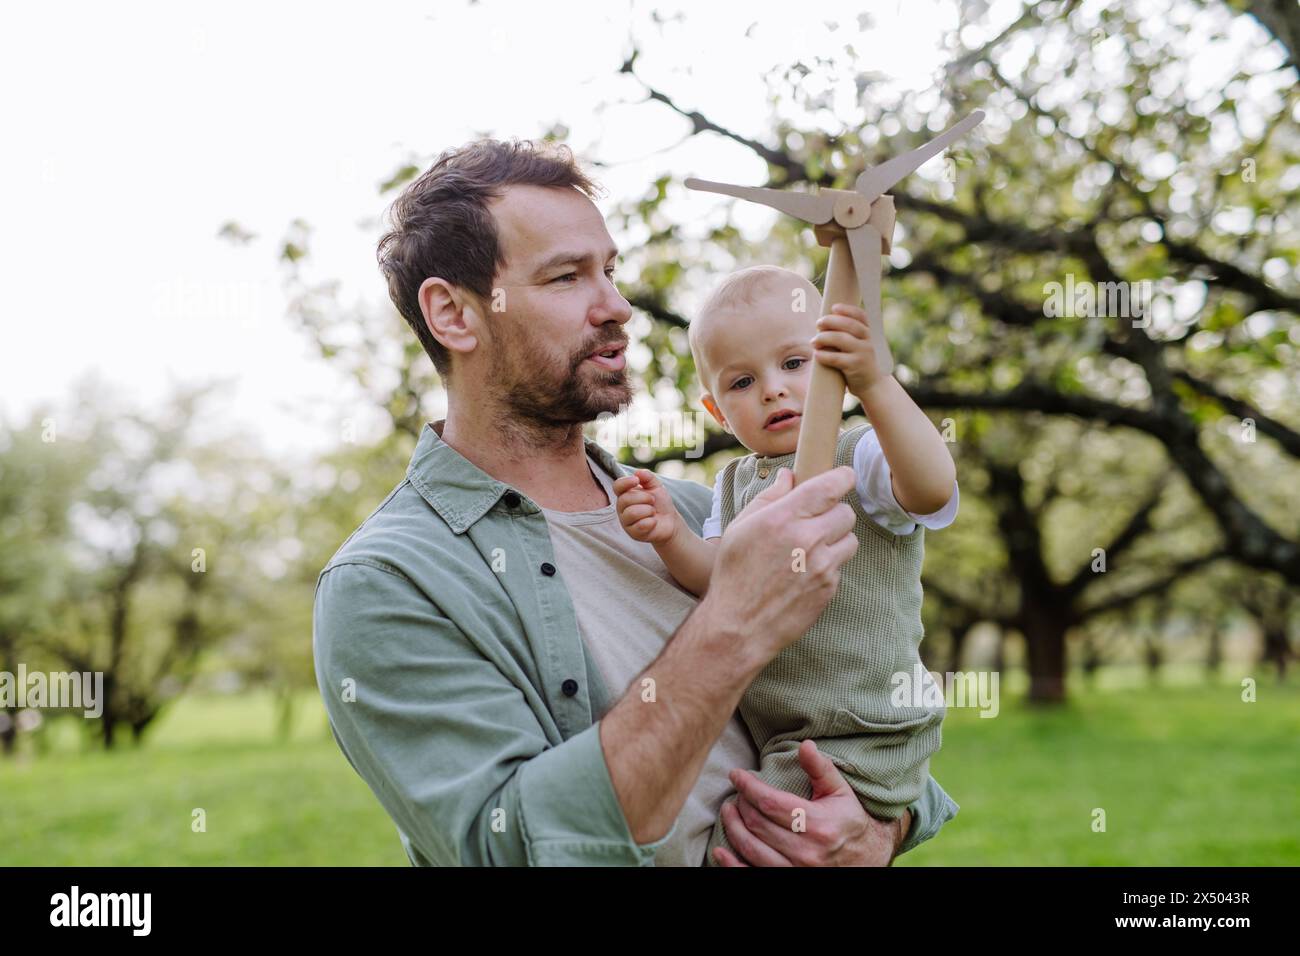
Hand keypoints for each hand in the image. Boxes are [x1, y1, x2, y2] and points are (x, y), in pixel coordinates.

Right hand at [613, 469, 679, 544]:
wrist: (670, 521)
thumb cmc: (660, 503)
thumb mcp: (656, 486)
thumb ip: (648, 477)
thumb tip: (638, 472)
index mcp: (625, 494)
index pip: (617, 486)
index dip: (625, 482)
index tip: (636, 480)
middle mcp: (622, 508)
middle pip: (625, 499)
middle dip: (644, 498)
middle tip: (653, 501)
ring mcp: (626, 522)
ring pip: (631, 513)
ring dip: (648, 510)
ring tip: (653, 512)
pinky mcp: (633, 534)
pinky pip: (640, 526)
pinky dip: (651, 522)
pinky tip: (653, 522)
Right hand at [699, 466, 857, 666]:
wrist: (739, 626)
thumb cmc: (735, 574)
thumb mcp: (740, 528)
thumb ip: (769, 498)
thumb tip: (789, 477)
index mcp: (782, 518)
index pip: (830, 487)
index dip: (843, 477)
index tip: (845, 476)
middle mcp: (806, 539)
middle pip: (846, 512)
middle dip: (834, 512)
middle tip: (817, 520)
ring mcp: (822, 566)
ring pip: (850, 540)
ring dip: (836, 539)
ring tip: (812, 548)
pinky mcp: (829, 588)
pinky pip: (841, 566)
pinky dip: (829, 565)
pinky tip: (805, 573)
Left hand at [712, 740, 908, 866]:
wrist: (865, 858)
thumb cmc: (848, 821)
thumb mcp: (839, 791)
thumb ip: (820, 768)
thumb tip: (805, 744)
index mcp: (818, 824)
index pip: (771, 803)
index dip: (749, 787)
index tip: (736, 775)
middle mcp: (806, 851)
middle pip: (758, 824)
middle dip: (741, 804)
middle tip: (735, 793)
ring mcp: (796, 870)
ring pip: (752, 848)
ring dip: (733, 828)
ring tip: (728, 811)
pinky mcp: (788, 881)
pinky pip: (752, 875)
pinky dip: (732, 865)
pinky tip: (720, 852)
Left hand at [811, 303, 886, 398]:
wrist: (873, 385)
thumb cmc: (861, 362)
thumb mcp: (861, 345)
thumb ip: (850, 334)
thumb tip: (826, 321)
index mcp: (869, 332)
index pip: (860, 315)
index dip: (847, 309)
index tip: (833, 307)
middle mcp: (868, 341)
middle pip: (849, 324)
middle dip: (831, 321)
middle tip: (818, 323)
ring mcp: (863, 353)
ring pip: (841, 339)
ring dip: (824, 338)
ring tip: (813, 341)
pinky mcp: (855, 366)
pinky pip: (837, 358)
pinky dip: (824, 355)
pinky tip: (817, 354)